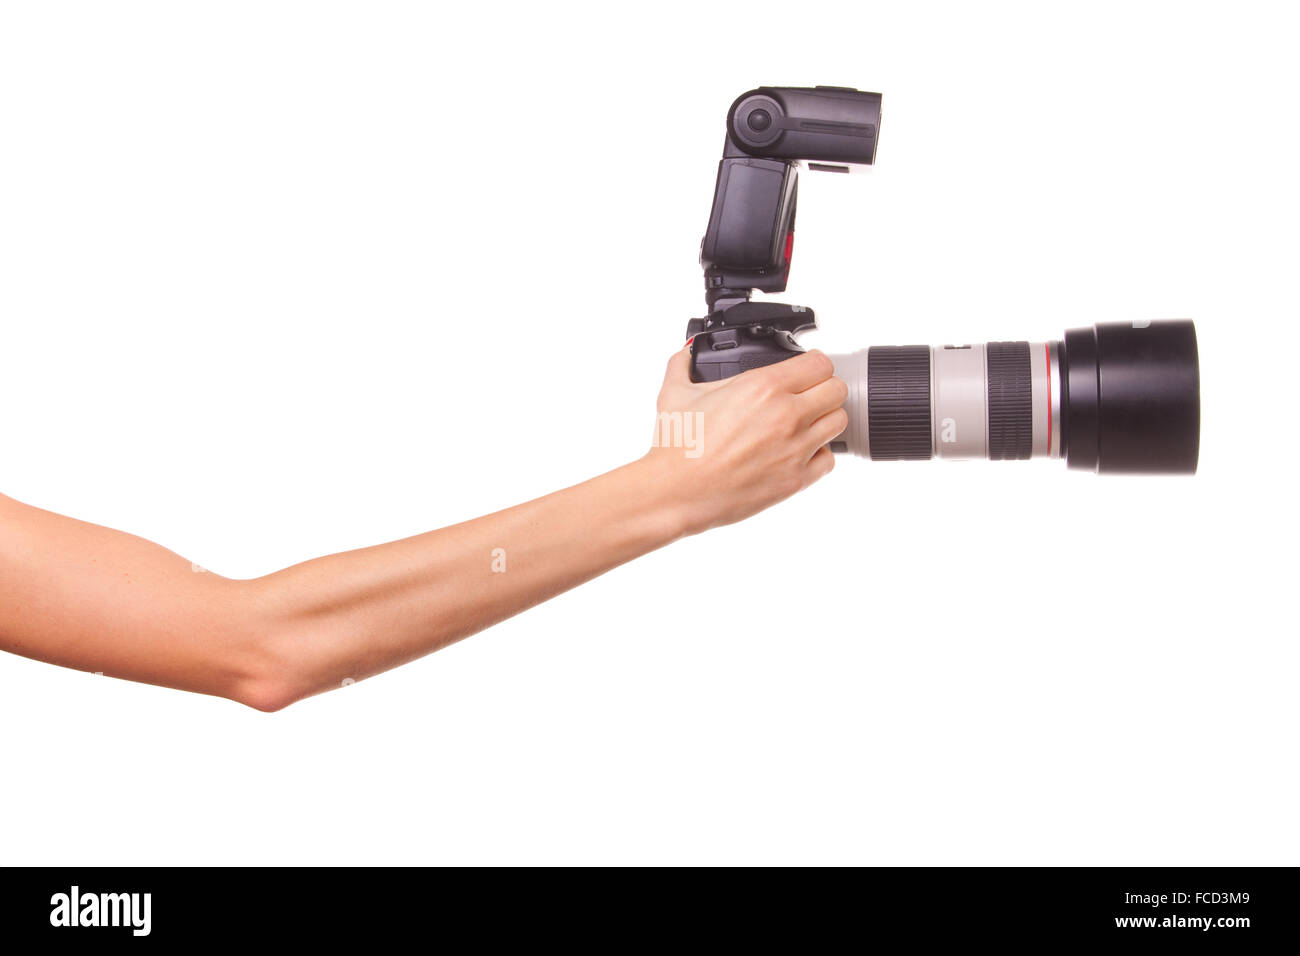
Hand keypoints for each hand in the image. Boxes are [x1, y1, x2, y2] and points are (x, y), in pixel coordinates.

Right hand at [644, 346, 847, 534]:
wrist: (676, 492)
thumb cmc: (678, 447)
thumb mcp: (674, 394)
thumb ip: (681, 365)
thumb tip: (685, 354)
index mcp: (763, 387)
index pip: (820, 364)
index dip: (813, 365)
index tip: (803, 372)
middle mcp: (786, 415)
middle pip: (836, 390)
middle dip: (823, 390)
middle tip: (806, 397)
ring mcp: (795, 449)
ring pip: (838, 422)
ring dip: (824, 420)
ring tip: (803, 424)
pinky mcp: (796, 479)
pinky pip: (829, 459)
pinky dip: (818, 454)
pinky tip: (797, 452)